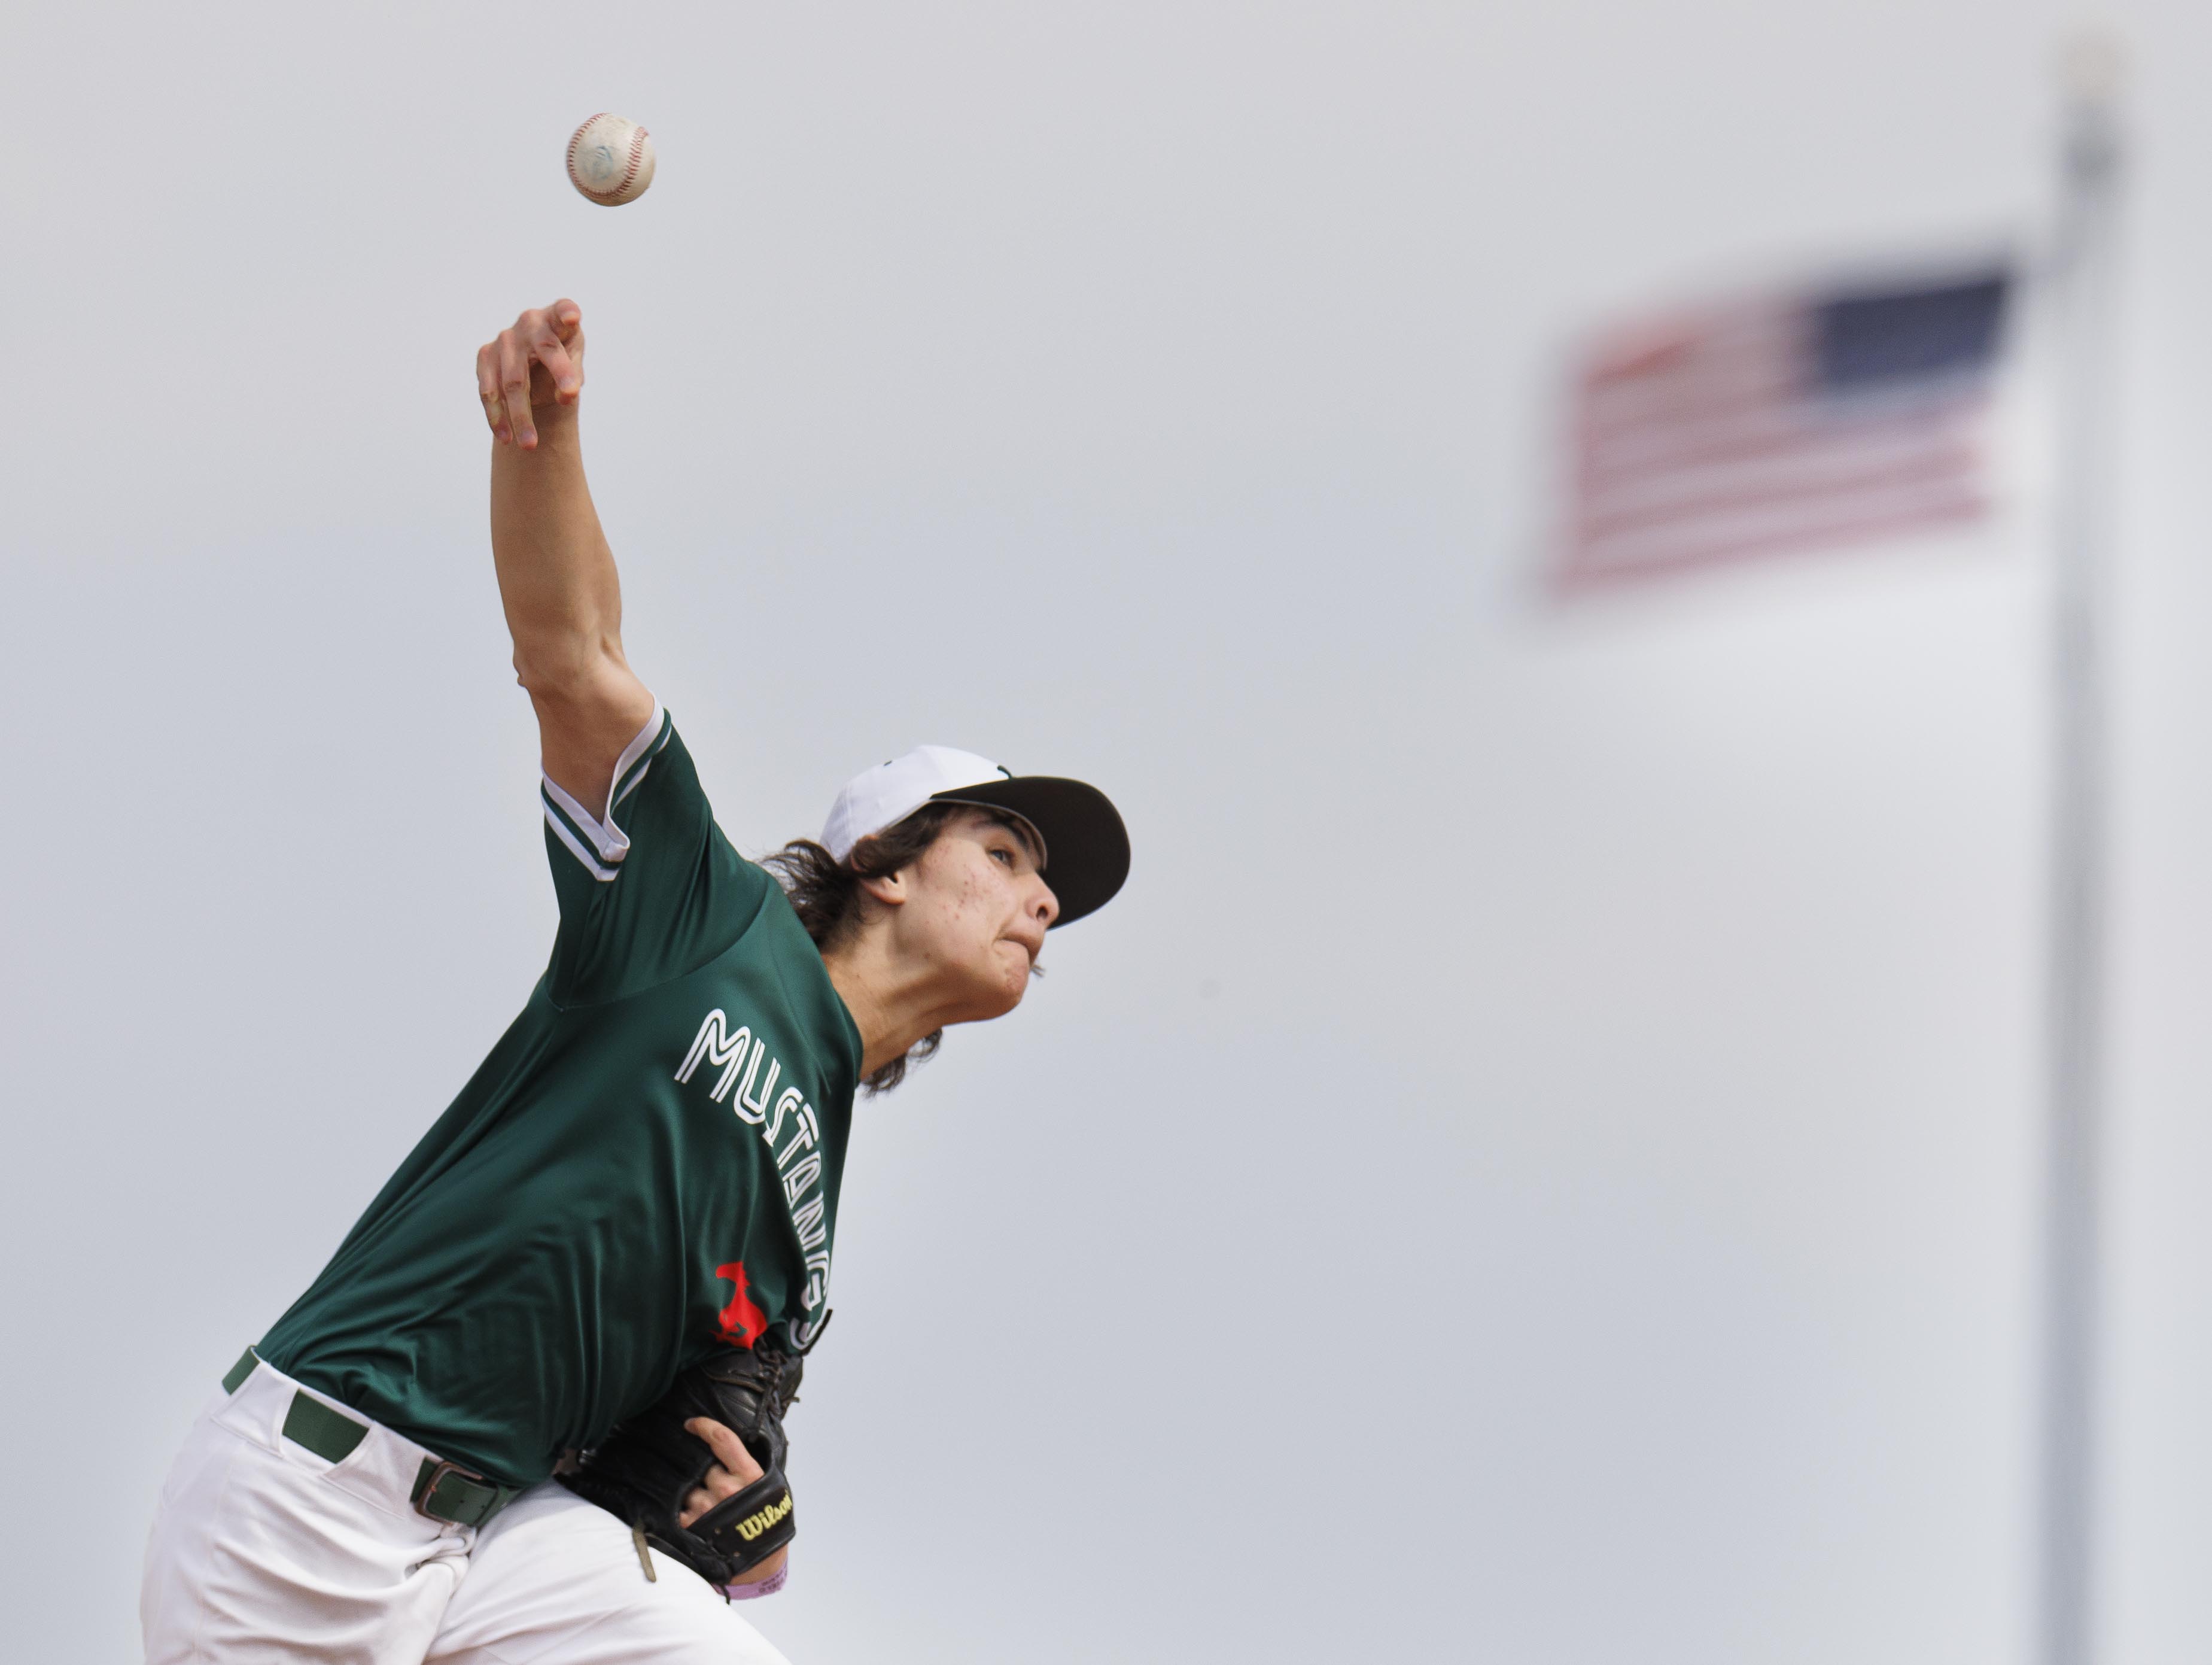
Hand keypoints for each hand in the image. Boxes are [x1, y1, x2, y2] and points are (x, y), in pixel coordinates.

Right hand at [476, 300, 585, 449]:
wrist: (531, 362)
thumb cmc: (560, 359)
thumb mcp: (573, 365)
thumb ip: (573, 376)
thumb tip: (566, 395)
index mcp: (556, 319)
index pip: (564, 310)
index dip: (567, 313)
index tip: (573, 317)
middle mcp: (530, 323)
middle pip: (546, 350)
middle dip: (558, 376)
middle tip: (568, 402)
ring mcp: (505, 339)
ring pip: (513, 380)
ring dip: (520, 415)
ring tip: (530, 446)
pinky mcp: (485, 355)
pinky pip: (488, 390)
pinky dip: (497, 416)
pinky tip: (505, 437)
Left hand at [678, 1415, 790, 1587]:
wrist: (762, 1561)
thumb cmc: (769, 1522)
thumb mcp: (770, 1487)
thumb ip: (750, 1467)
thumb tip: (729, 1448)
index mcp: (749, 1474)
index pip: (722, 1439)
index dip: (704, 1426)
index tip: (691, 1424)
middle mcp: (726, 1488)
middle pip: (703, 1467)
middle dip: (706, 1474)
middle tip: (715, 1488)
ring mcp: (707, 1507)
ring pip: (690, 1488)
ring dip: (695, 1494)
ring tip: (709, 1508)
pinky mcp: (692, 1526)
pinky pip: (680, 1509)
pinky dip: (685, 1511)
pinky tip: (696, 1517)